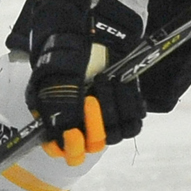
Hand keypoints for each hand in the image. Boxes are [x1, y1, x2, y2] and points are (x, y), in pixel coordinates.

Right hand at [24, 0, 144, 164]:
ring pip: (115, 134)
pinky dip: (128, 102)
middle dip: (94, 122)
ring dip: (111, 107)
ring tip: (102, 81)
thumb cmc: (68, 60)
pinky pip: (134, 122)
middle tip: (90, 98)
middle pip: (94, 145)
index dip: (70, 147)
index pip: (64, 151)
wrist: (92, 39)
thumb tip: (65, 134)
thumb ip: (58, 113)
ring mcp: (106, 121)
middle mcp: (83, 127)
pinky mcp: (127, 112)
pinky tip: (119, 83)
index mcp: (59, 123)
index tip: (74, 133)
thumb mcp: (56, 84)